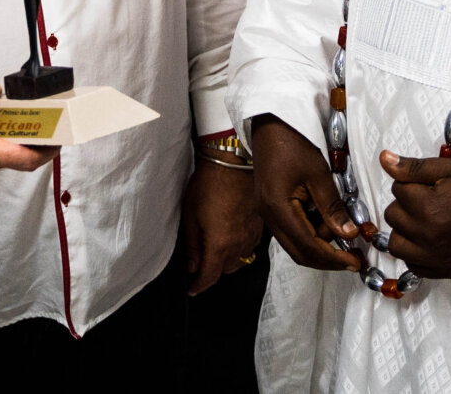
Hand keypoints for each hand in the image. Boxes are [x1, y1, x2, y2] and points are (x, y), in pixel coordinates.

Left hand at [182, 155, 263, 294]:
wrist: (233, 162)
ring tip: (215, 251)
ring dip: (226, 261)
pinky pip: (250, 247)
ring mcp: (251, 235)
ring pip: (239, 261)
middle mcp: (239, 245)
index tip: (192, 289)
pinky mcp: (259, 225)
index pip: (210, 277)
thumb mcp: (191, 215)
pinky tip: (231, 239)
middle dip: (211, 271)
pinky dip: (240, 249)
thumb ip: (192, 245)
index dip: (199, 286)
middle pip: (225, 271)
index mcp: (219, 245)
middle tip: (199, 263)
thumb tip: (192, 266)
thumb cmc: (209, 184)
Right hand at [249, 115, 358, 271]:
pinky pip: (292, 231)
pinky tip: (329, 222)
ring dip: (321, 245)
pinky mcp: (271, 207)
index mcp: (277, 208)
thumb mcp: (318, 173)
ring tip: (345, 231)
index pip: (308, 246)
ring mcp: (267, 213)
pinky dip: (312, 233)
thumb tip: (350, 235)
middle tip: (354, 258)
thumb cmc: (293, 142)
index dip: (333, 259)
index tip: (356, 262)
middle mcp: (268, 216)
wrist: (269, 123)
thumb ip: (332, 207)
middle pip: (299, 253)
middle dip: (328, 259)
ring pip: (295, 244)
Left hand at [377, 150, 450, 278]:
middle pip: (393, 215)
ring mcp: (434, 257)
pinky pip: (412, 265)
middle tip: (433, 199)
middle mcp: (426, 236)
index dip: (413, 182)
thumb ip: (415, 167)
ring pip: (396, 243)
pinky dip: (415, 253)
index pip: (397, 188)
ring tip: (428, 219)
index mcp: (427, 207)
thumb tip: (384, 158)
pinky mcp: (444, 272)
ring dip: (406, 229)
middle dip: (407, 204)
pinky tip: (431, 241)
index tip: (434, 184)